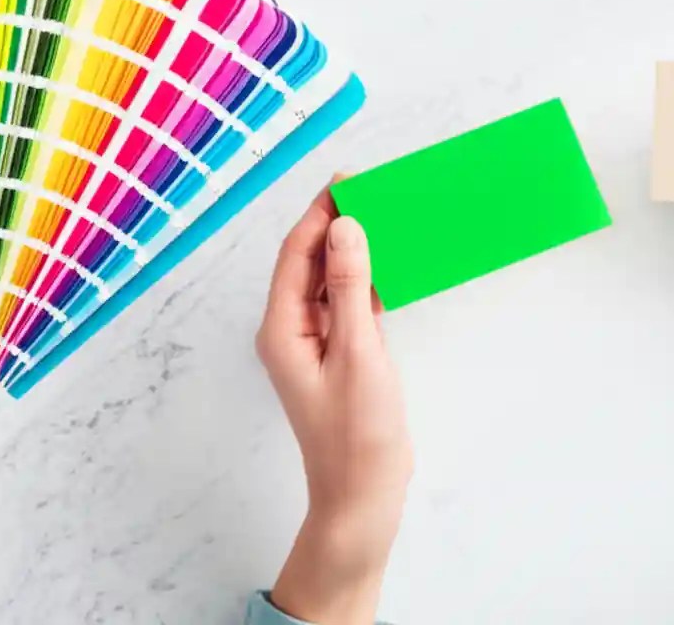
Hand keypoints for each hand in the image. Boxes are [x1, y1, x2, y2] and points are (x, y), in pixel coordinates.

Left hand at [256, 183, 412, 623]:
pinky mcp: (341, 357)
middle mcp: (292, 330)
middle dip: (338, 226)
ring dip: (355, 252)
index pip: (298, 254)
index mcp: (283, 327)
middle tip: (374, 192)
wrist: (363, 494)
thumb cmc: (358, 432)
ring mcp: (316, 345)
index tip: (350, 180)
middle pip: (311, 263)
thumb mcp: (359, 352)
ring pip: (331, 283)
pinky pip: (348, 306)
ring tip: (386, 219)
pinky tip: (390, 267)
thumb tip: (347, 228)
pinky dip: (367, 283)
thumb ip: (352, 288)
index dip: (322, 213)